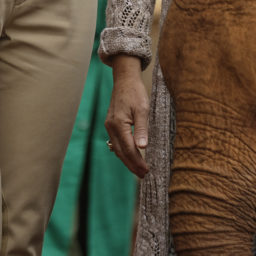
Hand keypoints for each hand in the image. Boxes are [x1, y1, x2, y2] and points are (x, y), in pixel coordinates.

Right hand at [105, 56, 151, 176]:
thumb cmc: (135, 92)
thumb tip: (143, 147)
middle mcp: (111, 127)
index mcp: (118, 124)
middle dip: (132, 165)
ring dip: (127, 160)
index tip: (146, 171)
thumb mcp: (142, 109)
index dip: (137, 162)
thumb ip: (141, 129)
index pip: (128, 149)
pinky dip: (123, 152)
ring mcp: (109, 126)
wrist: (125, 79)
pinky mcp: (111, 124)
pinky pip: (116, 142)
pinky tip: (130, 156)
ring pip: (117, 149)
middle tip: (143, 175)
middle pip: (120, 152)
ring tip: (138, 170)